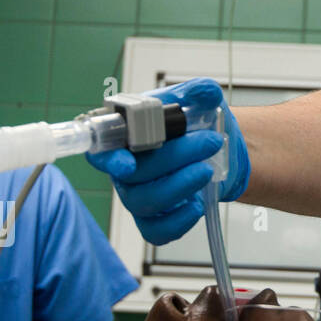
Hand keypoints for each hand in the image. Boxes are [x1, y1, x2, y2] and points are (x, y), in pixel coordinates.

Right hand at [85, 78, 250, 245]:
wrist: (218, 148)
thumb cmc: (197, 124)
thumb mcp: (199, 101)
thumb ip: (197, 92)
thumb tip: (203, 90)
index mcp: (125, 137)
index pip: (102, 150)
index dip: (110, 159)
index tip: (128, 163)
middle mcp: (125, 169)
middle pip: (134, 174)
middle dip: (175, 158)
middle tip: (209, 142)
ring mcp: (138, 195)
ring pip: (145, 201)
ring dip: (180, 186)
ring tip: (207, 169)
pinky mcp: (156, 218)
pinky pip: (156, 231)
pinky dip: (177, 222)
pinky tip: (197, 205)